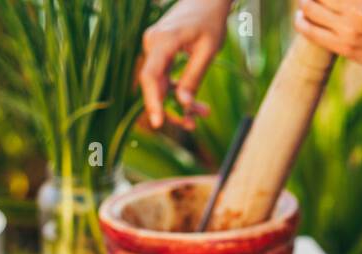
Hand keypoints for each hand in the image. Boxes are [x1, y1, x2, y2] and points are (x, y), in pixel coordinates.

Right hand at [140, 0, 230, 128]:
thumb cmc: (210, 20)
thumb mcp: (208, 51)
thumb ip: (194, 77)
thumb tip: (184, 104)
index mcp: (162, 41)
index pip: (150, 76)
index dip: (152, 102)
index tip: (158, 122)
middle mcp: (152, 43)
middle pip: (156, 85)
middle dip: (173, 107)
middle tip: (192, 126)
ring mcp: (154, 47)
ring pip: (162, 83)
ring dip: (180, 101)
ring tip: (203, 114)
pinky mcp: (159, 51)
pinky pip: (166, 76)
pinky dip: (179, 90)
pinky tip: (196, 104)